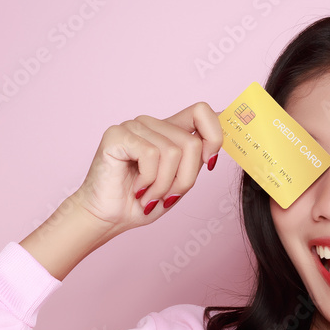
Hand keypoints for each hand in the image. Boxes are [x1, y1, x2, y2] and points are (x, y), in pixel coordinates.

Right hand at [71, 102, 222, 235]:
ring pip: (174, 151)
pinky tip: (136, 188)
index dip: (215, 135)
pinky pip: (151, 155)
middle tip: (166, 196)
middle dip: (185, 179)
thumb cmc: (141, 202)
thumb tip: (222, 138)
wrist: (108, 218)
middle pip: (193, 142)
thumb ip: (198, 159)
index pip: (203, 111)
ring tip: (148, 195)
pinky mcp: (117, 134)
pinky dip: (148, 180)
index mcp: (170, 130)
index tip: (209, 162)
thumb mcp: (180, 182)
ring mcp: (134, 126)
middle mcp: (153, 123)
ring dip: (164, 184)